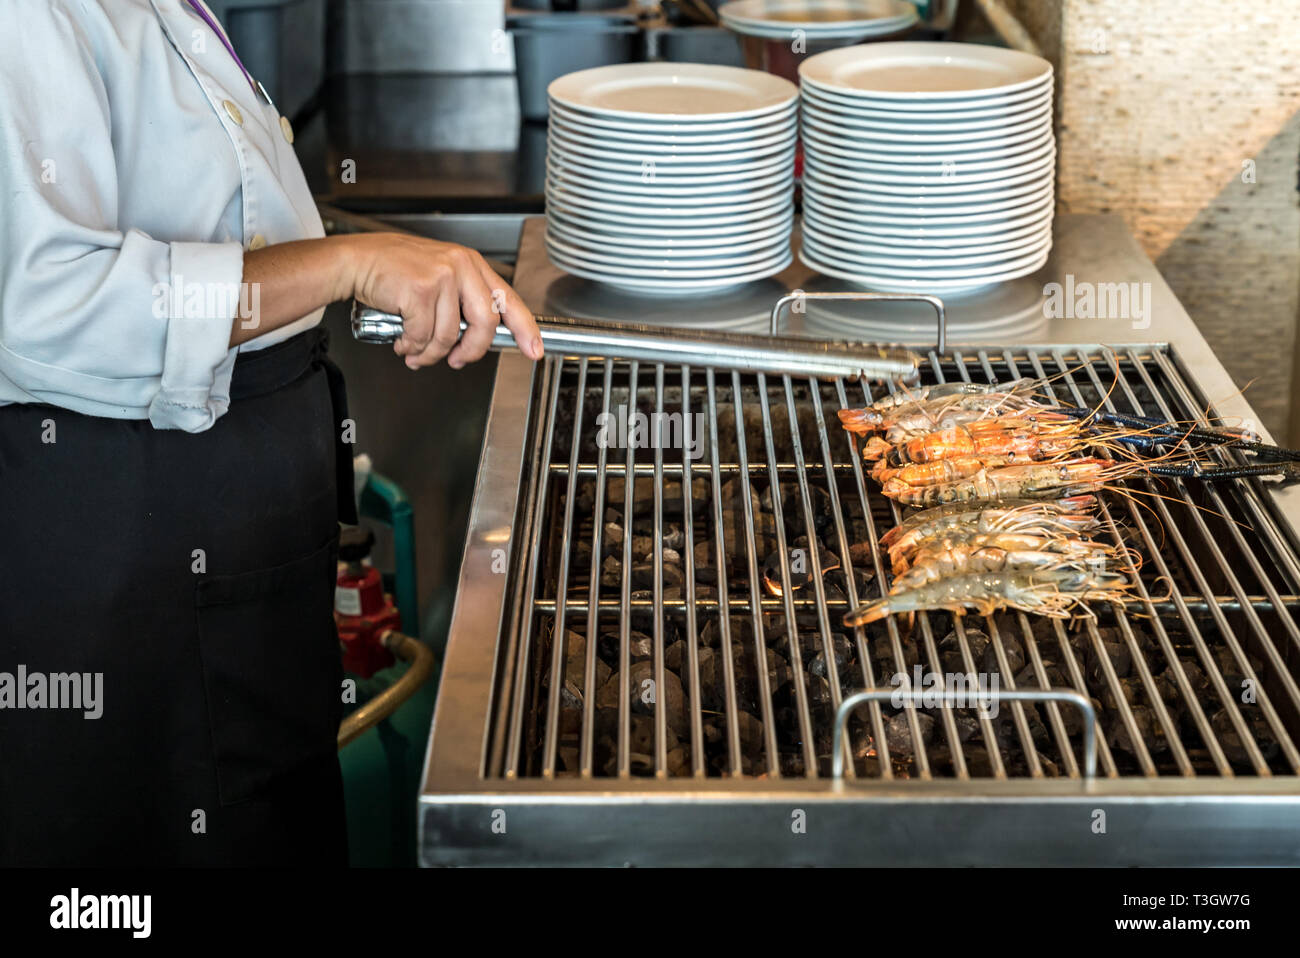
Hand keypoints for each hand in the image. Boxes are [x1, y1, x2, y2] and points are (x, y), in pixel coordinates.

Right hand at [344, 233, 542, 368]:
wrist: (358, 260)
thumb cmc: (396, 270)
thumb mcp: (440, 275)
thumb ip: (462, 300)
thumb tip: (477, 338)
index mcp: (471, 264)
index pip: (508, 299)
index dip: (525, 329)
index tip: (534, 350)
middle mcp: (460, 266)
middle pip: (486, 324)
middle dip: (472, 351)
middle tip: (458, 361)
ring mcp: (441, 277)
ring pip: (450, 335)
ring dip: (432, 354)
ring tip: (417, 353)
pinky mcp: (419, 290)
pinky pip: (424, 335)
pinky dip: (412, 347)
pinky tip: (403, 342)